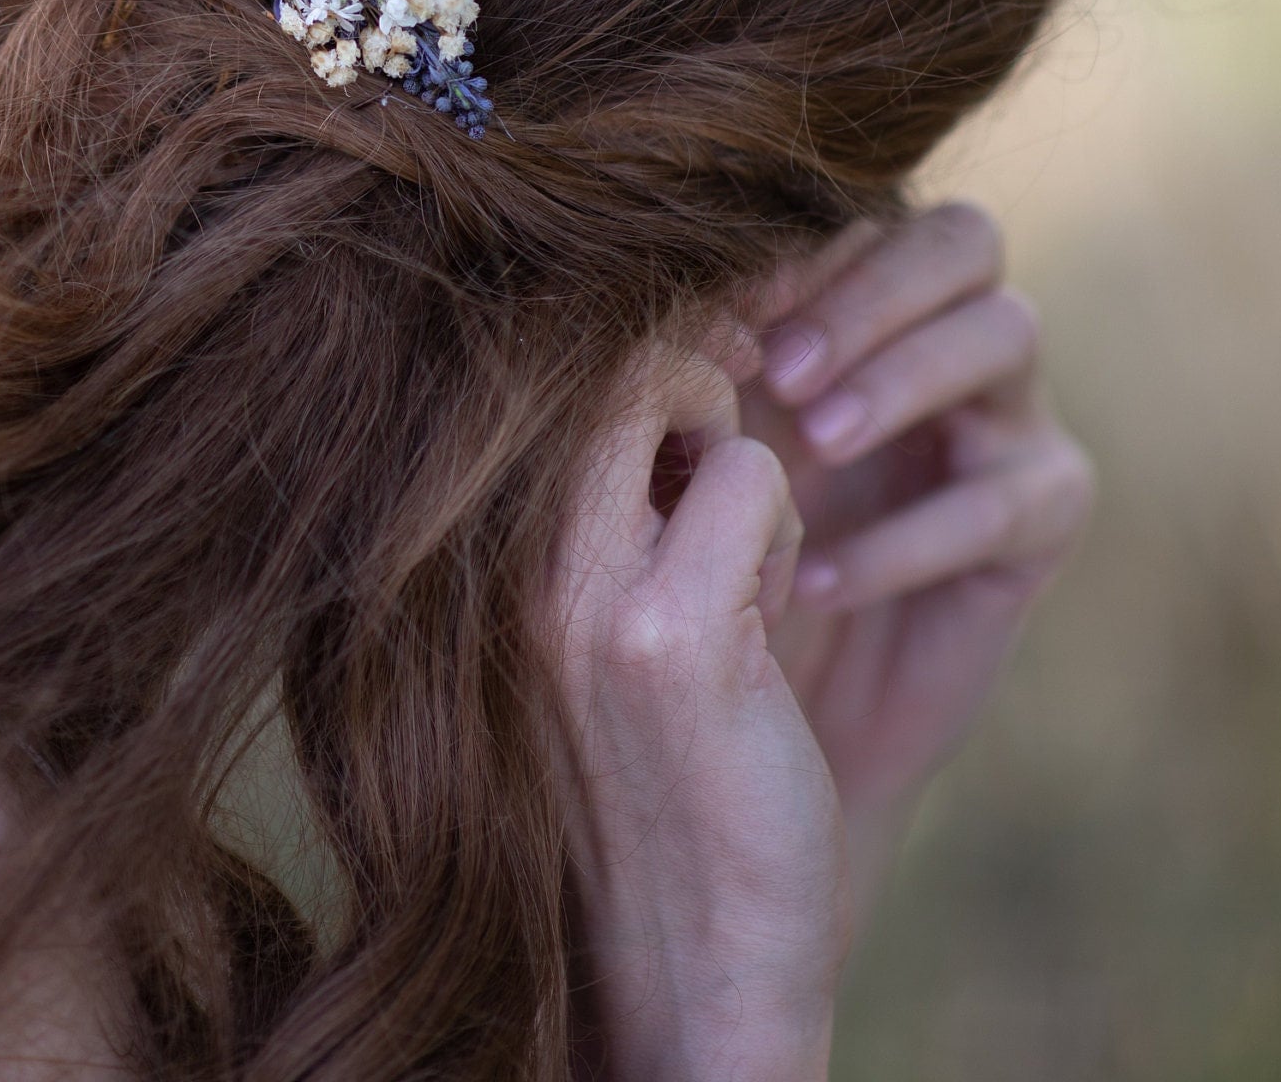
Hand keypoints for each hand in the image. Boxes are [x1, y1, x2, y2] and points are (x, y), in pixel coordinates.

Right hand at [545, 344, 845, 1081]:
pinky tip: (784, 605)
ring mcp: (583, 599)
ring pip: (684, 399)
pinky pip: (752, 481)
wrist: (690, 946)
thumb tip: (674, 359)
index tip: (710, 361)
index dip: (639, 333)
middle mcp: (515, 564)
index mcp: (492, 555)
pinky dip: (788, 524)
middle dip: (695, 356)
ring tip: (760, 557)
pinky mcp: (671, 637)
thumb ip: (618, 497)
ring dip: (750, 455)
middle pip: (601, 354)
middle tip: (751, 409)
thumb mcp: (612, 615)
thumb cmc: (667, 771)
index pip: (545, 363)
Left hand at [716, 203, 1093, 928]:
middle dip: (869, 291)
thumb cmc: (698, 568)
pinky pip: (1006, 499)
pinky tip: (818, 580)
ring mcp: (1003, 418)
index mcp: (855, 301)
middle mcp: (941, 336)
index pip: (862, 215)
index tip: (722, 306)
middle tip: (780, 369)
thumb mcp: (677, 461)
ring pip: (1006, 334)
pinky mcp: (1042, 516)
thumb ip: (681, 371)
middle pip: (959, 239)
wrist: (755, 742)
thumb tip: (665, 295)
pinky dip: (907, 536)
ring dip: (902, 379)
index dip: (800, 245)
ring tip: (813, 446)